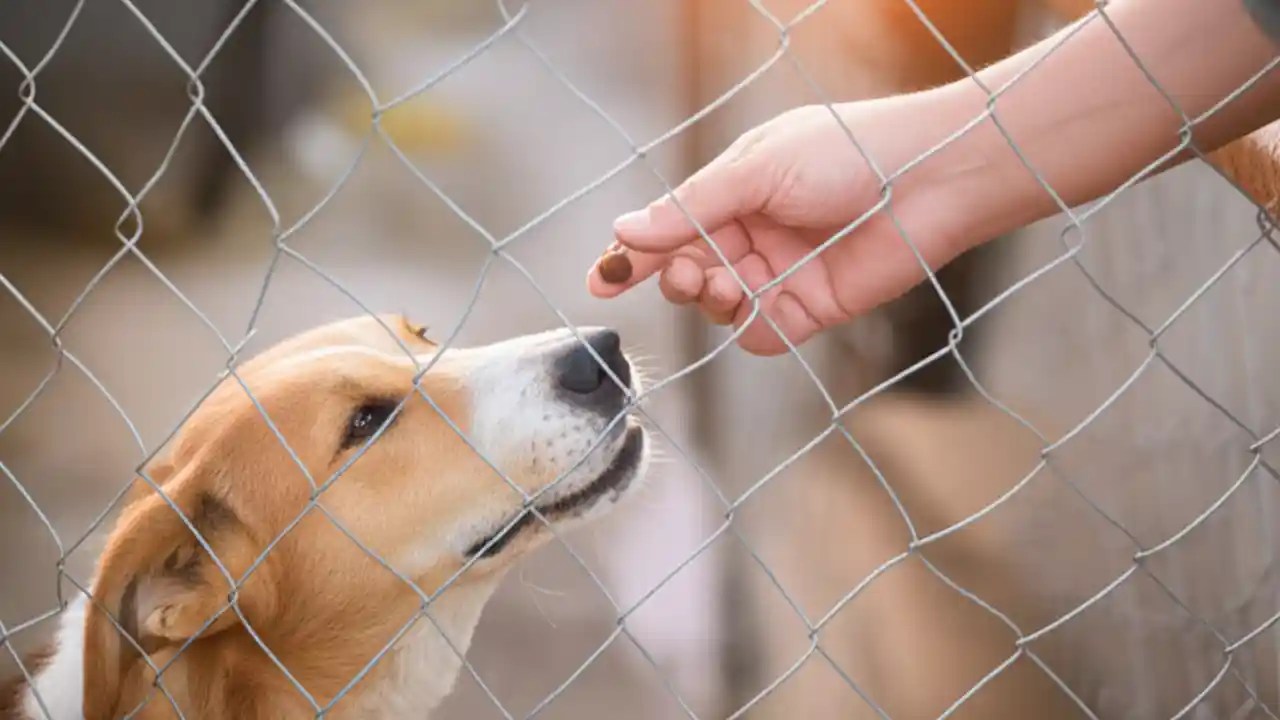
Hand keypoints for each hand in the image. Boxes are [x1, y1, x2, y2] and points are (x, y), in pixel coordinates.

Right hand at [587, 98, 990, 355]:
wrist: (930, 179)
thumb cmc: (849, 152)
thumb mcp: (758, 168)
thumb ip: (692, 208)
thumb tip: (626, 231)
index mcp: (735, 191)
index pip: (672, 228)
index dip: (636, 254)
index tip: (603, 277)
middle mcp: (754, 234)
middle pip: (691, 271)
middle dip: (678, 277)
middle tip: (687, 274)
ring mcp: (781, 272)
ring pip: (721, 306)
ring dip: (713, 300)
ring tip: (728, 284)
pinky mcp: (812, 307)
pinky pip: (763, 333)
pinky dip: (754, 329)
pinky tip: (762, 308)